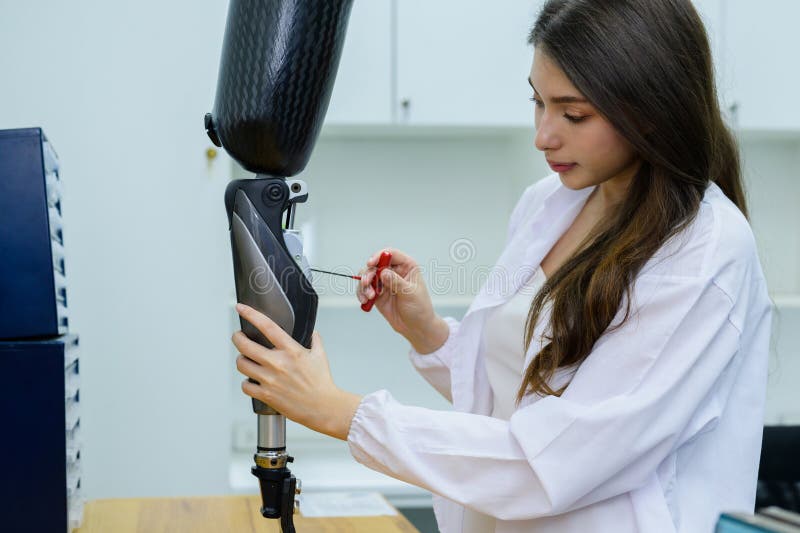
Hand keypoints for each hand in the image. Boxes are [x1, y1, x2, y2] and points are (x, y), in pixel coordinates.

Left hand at [232, 303, 361, 439]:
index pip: (266, 326)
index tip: (241, 308)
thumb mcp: (320, 356)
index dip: (250, 314)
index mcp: (290, 350)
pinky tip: (252, 381)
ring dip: (241, 360)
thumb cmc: (322, 382)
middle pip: (244, 345)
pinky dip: (246, 382)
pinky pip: (245, 385)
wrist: (323, 407)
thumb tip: (313, 333)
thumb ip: (315, 341)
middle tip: (238, 336)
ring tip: (245, 359)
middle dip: (237, 338)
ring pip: (241, 364)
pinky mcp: (266, 395)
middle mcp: (277, 363)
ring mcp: (269, 379)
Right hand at [357, 248, 448, 353]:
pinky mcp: (377, 293)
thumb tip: (383, 272)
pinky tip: (365, 301)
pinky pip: (365, 289)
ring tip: (368, 297)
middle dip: (368, 273)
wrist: (416, 327)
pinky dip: (361, 293)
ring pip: (368, 276)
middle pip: (375, 264)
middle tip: (366, 284)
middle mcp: (394, 271)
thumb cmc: (419, 308)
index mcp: (406, 266)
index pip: (390, 254)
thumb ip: (396, 282)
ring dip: (364, 285)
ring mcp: (384, 282)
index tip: (370, 264)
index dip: (379, 256)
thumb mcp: (410, 293)